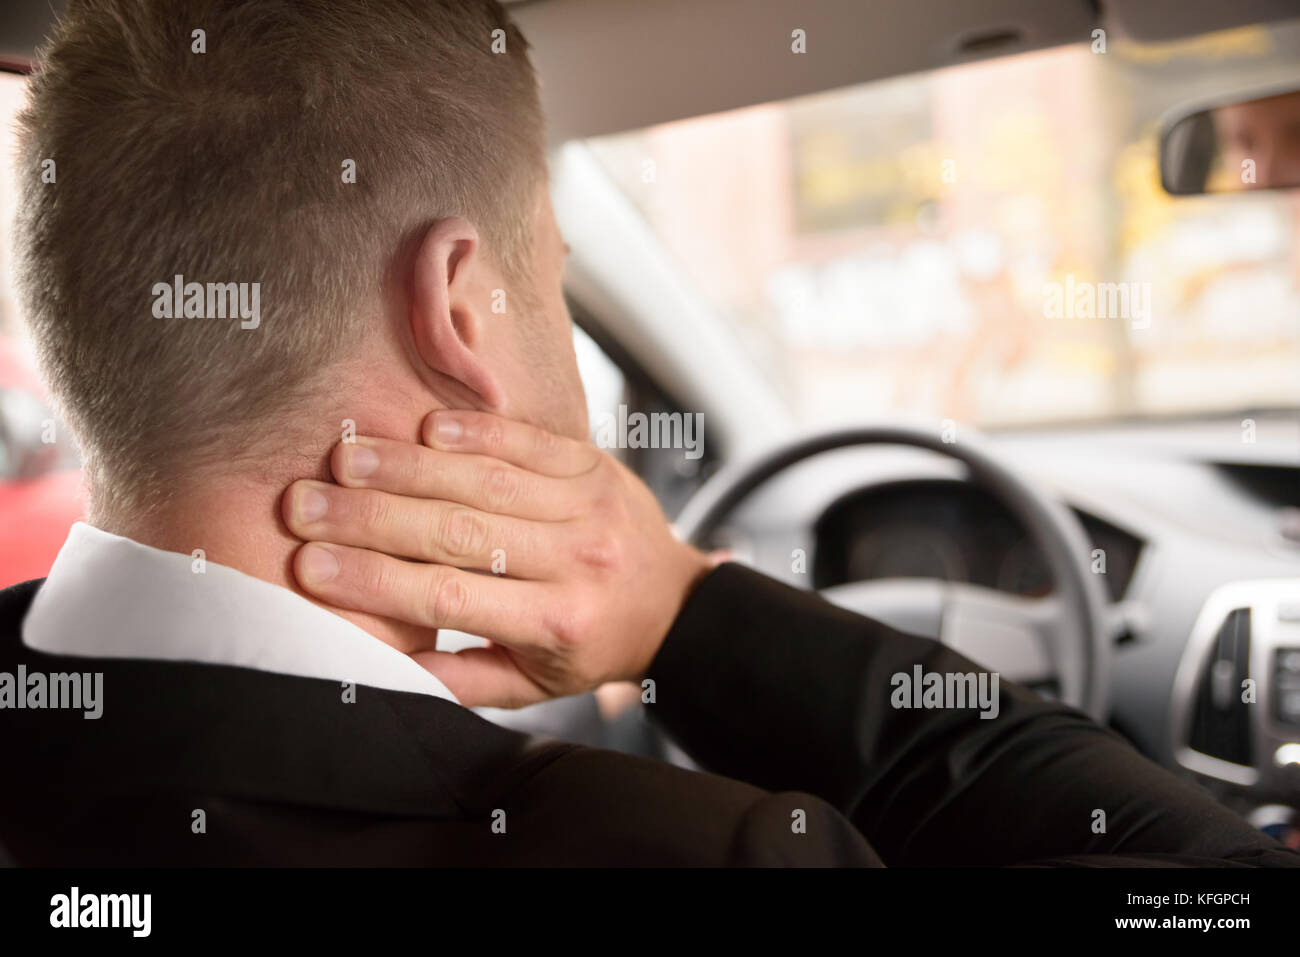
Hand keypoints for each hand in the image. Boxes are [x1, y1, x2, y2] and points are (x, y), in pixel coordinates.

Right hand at [282, 410, 714, 707]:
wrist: (676, 601)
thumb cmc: (591, 645)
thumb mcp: (534, 682)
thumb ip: (461, 678)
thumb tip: (384, 665)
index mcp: (557, 621)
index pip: (449, 596)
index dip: (374, 580)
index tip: (309, 566)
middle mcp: (575, 559)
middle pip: (458, 531)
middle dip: (371, 517)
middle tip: (304, 505)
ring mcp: (587, 504)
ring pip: (487, 479)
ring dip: (409, 466)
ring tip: (343, 457)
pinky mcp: (592, 464)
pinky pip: (528, 441)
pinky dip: (475, 431)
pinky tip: (424, 427)